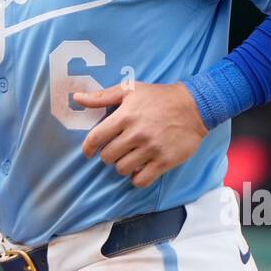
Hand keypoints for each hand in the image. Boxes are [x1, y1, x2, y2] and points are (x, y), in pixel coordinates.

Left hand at [74, 82, 208, 188]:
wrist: (194, 107)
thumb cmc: (158, 97)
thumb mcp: (129, 90)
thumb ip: (101, 97)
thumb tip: (76, 98)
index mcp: (125, 116)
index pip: (96, 138)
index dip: (88, 148)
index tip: (88, 152)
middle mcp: (136, 134)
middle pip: (107, 156)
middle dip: (108, 155)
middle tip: (116, 149)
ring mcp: (150, 149)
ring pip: (122, 169)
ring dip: (122, 165)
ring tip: (129, 157)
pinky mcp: (164, 161)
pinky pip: (141, 180)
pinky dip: (136, 178)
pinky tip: (139, 169)